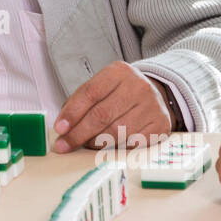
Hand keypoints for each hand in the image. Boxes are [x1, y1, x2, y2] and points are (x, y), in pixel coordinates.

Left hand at [53, 61, 170, 152]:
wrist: (157, 94)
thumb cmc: (121, 93)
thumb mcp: (102, 87)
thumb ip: (81, 102)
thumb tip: (63, 127)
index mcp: (119, 72)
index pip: (90, 92)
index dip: (72, 112)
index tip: (60, 128)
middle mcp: (138, 86)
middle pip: (102, 115)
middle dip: (78, 133)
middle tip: (64, 145)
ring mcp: (152, 105)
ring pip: (116, 132)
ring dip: (96, 143)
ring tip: (86, 144)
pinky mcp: (160, 124)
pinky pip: (132, 143)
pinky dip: (116, 148)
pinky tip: (108, 147)